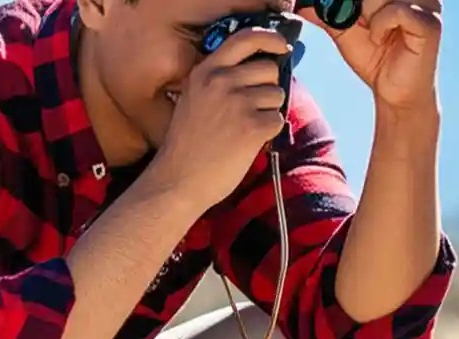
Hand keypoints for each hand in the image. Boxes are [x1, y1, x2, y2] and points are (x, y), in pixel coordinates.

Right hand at [150, 28, 291, 209]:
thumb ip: (219, 80)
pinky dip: (268, 133)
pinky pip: (277, 120)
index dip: (270, 40)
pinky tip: (247, 143)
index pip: (246, 39)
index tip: (280, 47)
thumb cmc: (186, 145)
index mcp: (206, 71)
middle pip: (268, 69)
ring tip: (243, 130)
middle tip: (251, 109)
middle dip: (267, 88)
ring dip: (267, 112)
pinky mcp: (252, 126)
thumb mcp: (193, 99)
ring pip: (277, 95)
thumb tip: (258, 72)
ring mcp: (238, 103)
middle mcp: (221, 81)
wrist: (177, 180)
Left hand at [299, 0, 442, 111]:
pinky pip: (395, 11)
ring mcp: (427, 4)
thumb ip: (326, 14)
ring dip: (368, 16)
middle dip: (359, 5)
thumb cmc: (375, 58)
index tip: (351, 19)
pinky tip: (382, 40)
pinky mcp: (430, 22)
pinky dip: (380, 26)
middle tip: (362, 23)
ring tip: (375, 34)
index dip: (354, 1)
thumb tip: (301, 5)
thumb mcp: (344, 31)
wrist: (394, 94)